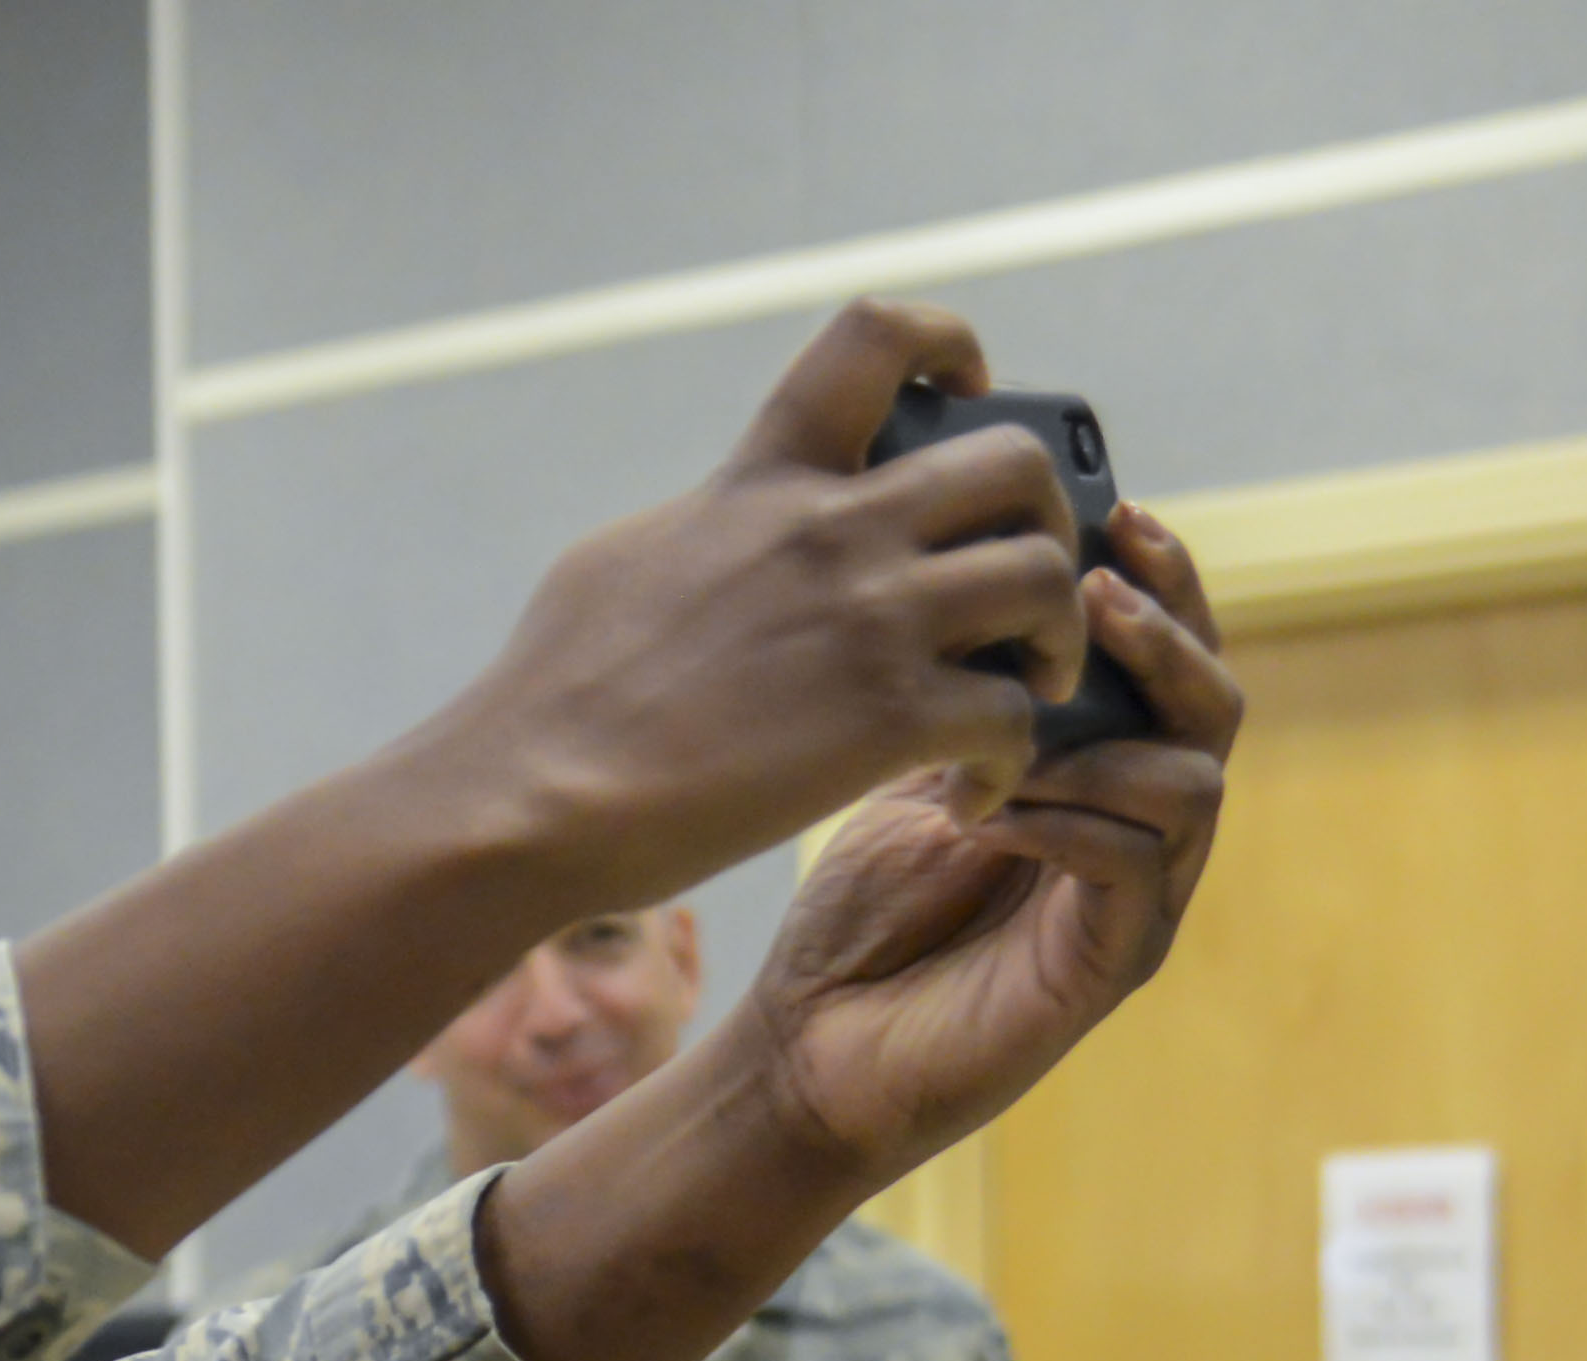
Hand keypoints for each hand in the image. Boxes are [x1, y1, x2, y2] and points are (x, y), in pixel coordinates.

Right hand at [434, 299, 1107, 915]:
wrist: (527, 798)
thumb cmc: (548, 696)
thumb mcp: (622, 561)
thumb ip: (712, 525)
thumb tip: (732, 517)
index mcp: (763, 479)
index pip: (875, 337)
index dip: (948, 342)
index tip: (966, 391)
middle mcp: (833, 531)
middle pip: (1014, 464)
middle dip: (1049, 517)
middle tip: (1027, 581)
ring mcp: (869, 624)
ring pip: (1046, 582)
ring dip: (1059, 638)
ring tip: (1031, 690)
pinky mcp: (888, 723)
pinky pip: (1013, 720)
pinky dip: (1012, 760)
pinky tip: (974, 792)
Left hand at [715, 500, 1240, 1194]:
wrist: (807, 1054)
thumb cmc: (854, 920)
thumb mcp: (910, 778)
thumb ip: (969, 699)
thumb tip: (982, 579)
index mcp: (1103, 779)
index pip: (1168, 664)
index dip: (1161, 588)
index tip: (1121, 516)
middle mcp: (1140, 832)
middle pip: (1212, 707)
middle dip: (1165, 636)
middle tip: (1094, 586)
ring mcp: (1137, 902)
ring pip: (1192, 781)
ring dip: (1099, 741)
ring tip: (1007, 738)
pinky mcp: (1112, 965)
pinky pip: (1140, 864)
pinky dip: (1071, 823)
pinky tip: (993, 816)